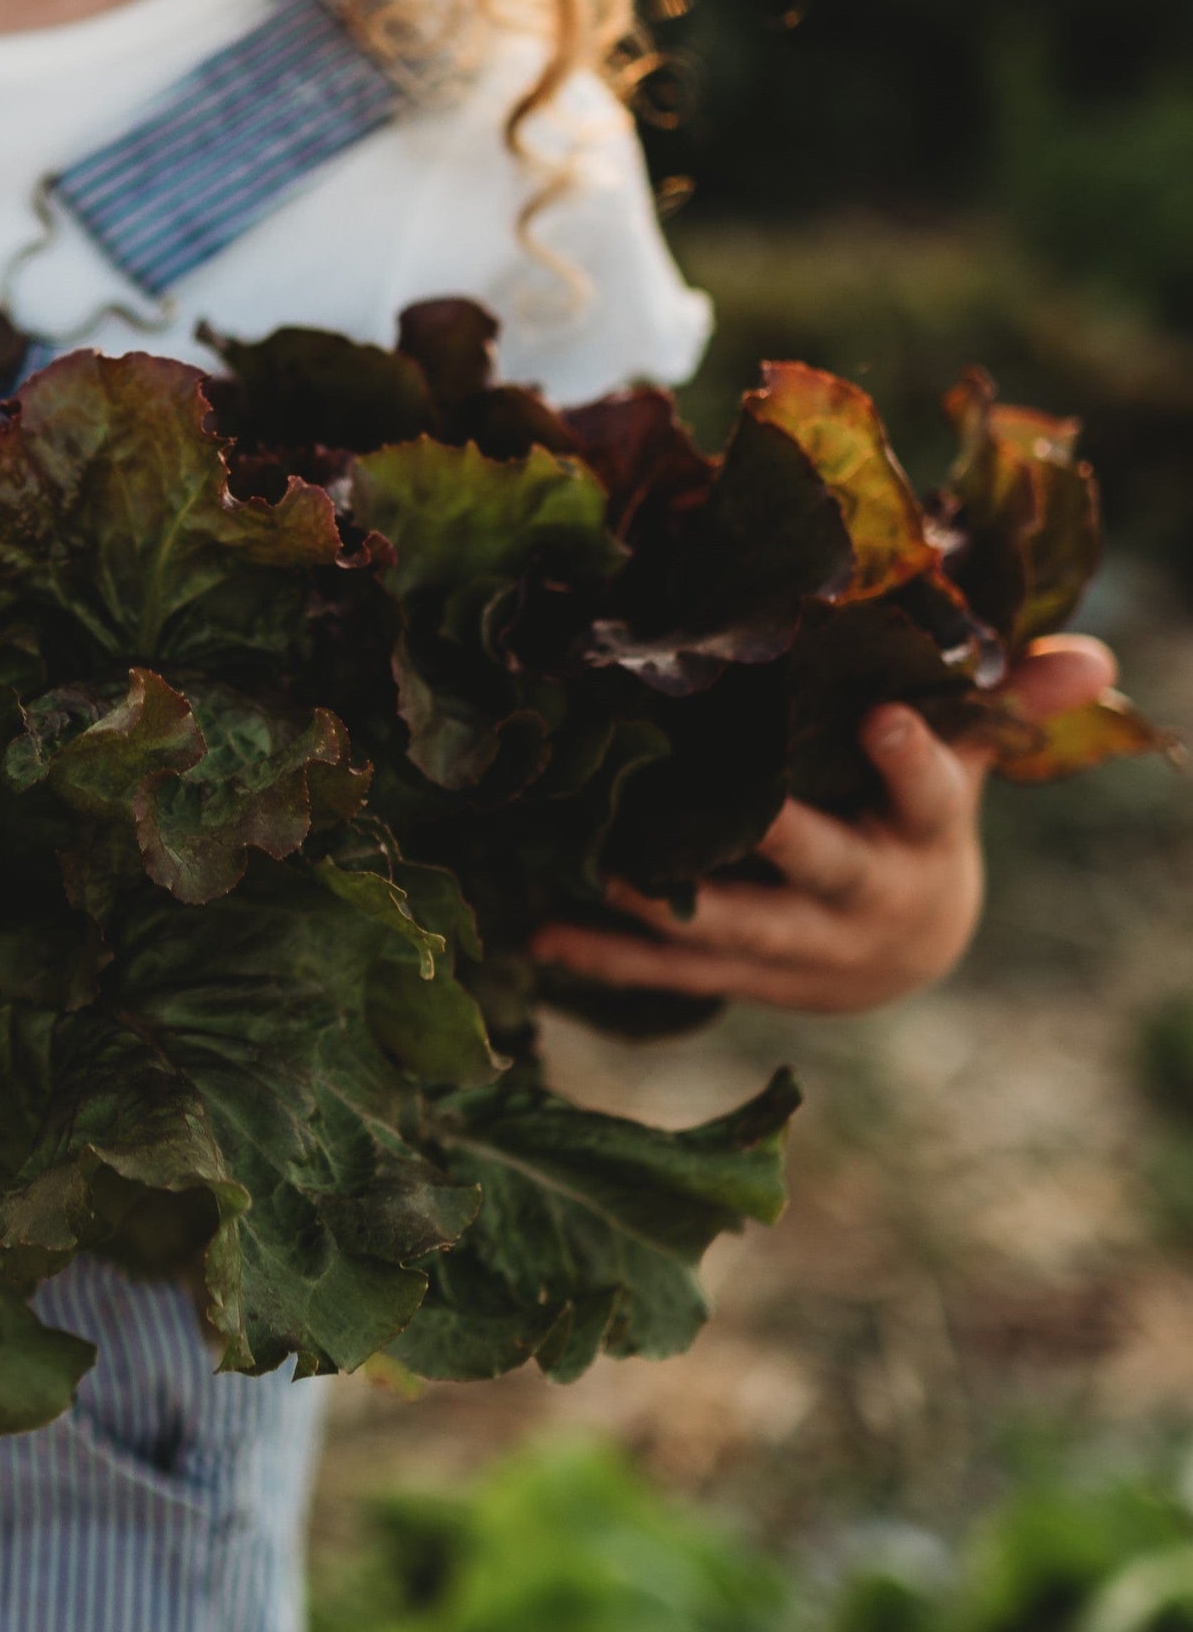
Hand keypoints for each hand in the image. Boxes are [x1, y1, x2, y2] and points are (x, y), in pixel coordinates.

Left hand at [530, 635, 1118, 1014]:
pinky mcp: (744, 977)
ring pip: (735, 931)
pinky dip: (606, 956)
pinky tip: (538, 934)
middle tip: (731, 803)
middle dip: (776, 842)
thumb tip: (1093, 654)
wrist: (903, 948)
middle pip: (822, 871)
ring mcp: (802, 949)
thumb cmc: (915, 820)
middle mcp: (866, 900)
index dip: (909, 760)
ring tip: (594, 869)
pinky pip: (672, 972)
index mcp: (925, 837)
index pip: (931, 794)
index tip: (883, 715)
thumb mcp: (965, 762)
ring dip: (665, 906)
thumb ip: (1002, 705)